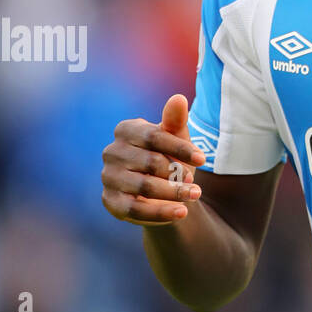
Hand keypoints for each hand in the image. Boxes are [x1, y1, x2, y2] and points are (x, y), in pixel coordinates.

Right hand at [101, 94, 206, 225]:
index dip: (180, 148)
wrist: (160, 192)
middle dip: (178, 173)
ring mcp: (109, 177)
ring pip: (145, 186)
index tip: (203, 159)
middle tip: (196, 183)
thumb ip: (175, 121)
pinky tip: (182, 212)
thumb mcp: (176, 140)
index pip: (154, 136)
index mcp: (126, 130)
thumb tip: (179, 98)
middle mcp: (112, 152)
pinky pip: (136, 210)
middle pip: (150, 162)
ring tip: (195, 195)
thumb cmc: (168, 158)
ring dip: (174, 193)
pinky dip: (162, 212)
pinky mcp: (111, 201)